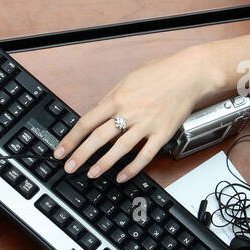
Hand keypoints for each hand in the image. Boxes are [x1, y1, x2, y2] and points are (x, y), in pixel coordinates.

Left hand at [54, 48, 209, 182]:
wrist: (187, 74)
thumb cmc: (159, 73)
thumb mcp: (127, 80)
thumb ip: (111, 99)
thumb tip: (96, 115)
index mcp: (117, 98)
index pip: (87, 122)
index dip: (71, 138)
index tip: (61, 150)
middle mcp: (129, 112)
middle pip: (98, 138)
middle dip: (81, 155)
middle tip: (69, 167)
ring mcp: (146, 124)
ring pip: (119, 149)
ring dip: (103, 164)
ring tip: (91, 173)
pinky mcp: (162, 134)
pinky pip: (145, 156)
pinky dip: (132, 168)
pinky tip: (122, 176)